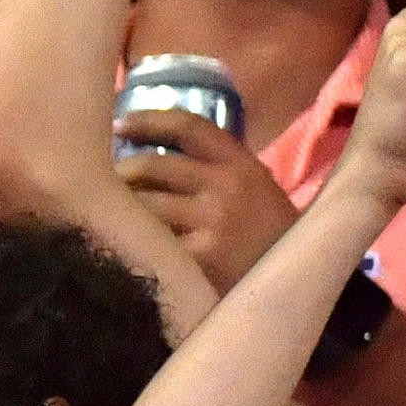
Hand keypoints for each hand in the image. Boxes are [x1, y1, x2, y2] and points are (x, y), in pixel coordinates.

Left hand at [115, 108, 303, 291]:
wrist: (301, 285)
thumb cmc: (270, 235)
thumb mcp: (255, 188)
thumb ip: (215, 167)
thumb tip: (154, 145)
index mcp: (241, 164)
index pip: (187, 126)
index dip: (147, 120)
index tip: (120, 124)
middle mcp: (226, 187)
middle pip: (151, 166)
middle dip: (120, 172)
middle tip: (104, 180)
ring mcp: (211, 223)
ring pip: (142, 204)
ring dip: (121, 207)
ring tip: (113, 213)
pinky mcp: (199, 258)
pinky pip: (151, 240)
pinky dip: (136, 240)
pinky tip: (130, 246)